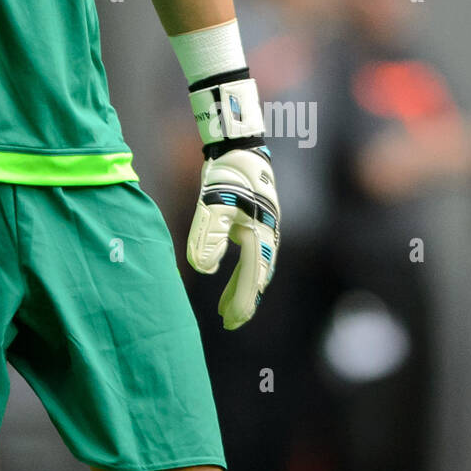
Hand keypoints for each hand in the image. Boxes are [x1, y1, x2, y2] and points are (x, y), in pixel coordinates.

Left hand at [187, 143, 279, 330]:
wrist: (240, 146)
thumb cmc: (228, 173)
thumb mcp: (213, 202)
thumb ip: (208, 236)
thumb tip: (203, 270)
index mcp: (262, 232)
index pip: (253, 275)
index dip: (243, 300)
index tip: (231, 321)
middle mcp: (267, 234)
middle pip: (257, 276)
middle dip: (244, 300)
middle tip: (230, 323)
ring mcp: (262, 229)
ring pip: (252, 268)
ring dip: (240, 288)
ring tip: (224, 310)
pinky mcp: (253, 223)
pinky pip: (247, 256)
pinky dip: (237, 271)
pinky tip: (222, 276)